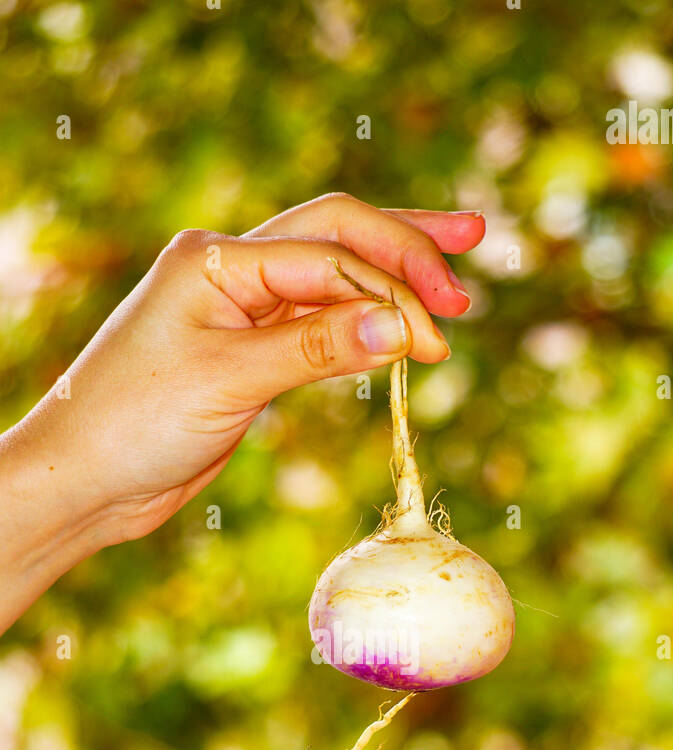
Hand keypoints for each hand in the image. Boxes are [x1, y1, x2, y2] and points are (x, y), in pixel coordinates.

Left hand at [0, 194, 483, 632]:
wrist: (87, 479)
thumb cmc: (134, 423)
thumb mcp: (230, 381)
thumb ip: (317, 348)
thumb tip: (402, 327)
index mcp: (218, 258)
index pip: (329, 255)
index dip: (392, 290)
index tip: (439, 338)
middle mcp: (231, 271)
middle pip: (337, 235)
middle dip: (406, 242)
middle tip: (474, 245)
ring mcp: (241, 311)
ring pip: (333, 279)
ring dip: (391, 277)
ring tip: (455, 274)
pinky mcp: (250, 355)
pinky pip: (320, 325)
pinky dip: (364, 324)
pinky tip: (399, 326)